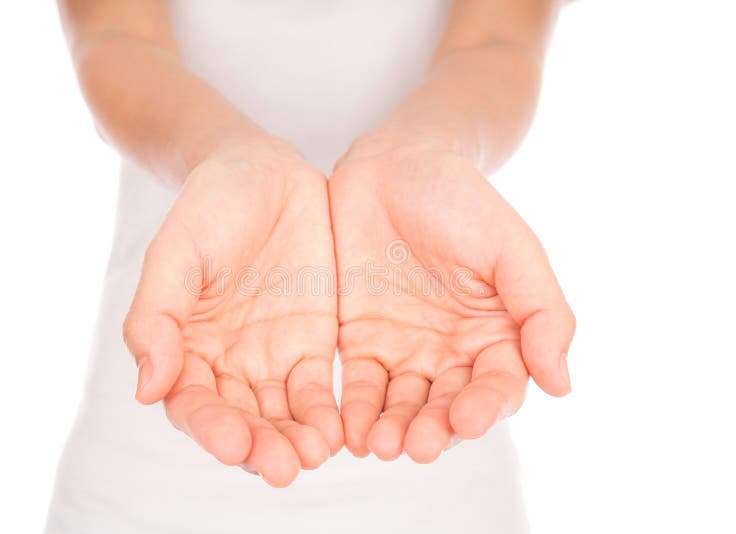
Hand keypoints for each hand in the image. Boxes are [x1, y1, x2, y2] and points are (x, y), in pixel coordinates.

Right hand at [123, 138, 341, 486]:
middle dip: (261, 446)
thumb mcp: (175, 251)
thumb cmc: (208, 207)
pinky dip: (326, 414)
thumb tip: (147, 389)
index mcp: (183, 346)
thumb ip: (156, 315)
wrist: (262, 172)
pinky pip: (318, 390)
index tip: (233, 445)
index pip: (192, 402)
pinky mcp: (312, 345)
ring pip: (280, 414)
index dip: (211, 427)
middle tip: (285, 468)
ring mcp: (270, 357)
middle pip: (240, 419)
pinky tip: (340, 432)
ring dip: (295, 439)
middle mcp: (225, 363)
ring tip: (315, 455)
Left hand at [328, 134, 574, 462]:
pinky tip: (352, 431)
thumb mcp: (511, 246)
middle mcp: (452, 350)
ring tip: (381, 446)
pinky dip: (358, 411)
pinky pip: (360, 385)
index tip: (467, 420)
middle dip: (435, 430)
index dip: (486, 406)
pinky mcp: (360, 341)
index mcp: (496, 332)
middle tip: (418, 446)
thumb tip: (561, 383)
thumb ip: (541, 311)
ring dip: (395, 430)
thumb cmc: (460, 200)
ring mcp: (405, 349)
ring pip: (403, 405)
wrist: (392, 165)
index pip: (499, 385)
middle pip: (448, 406)